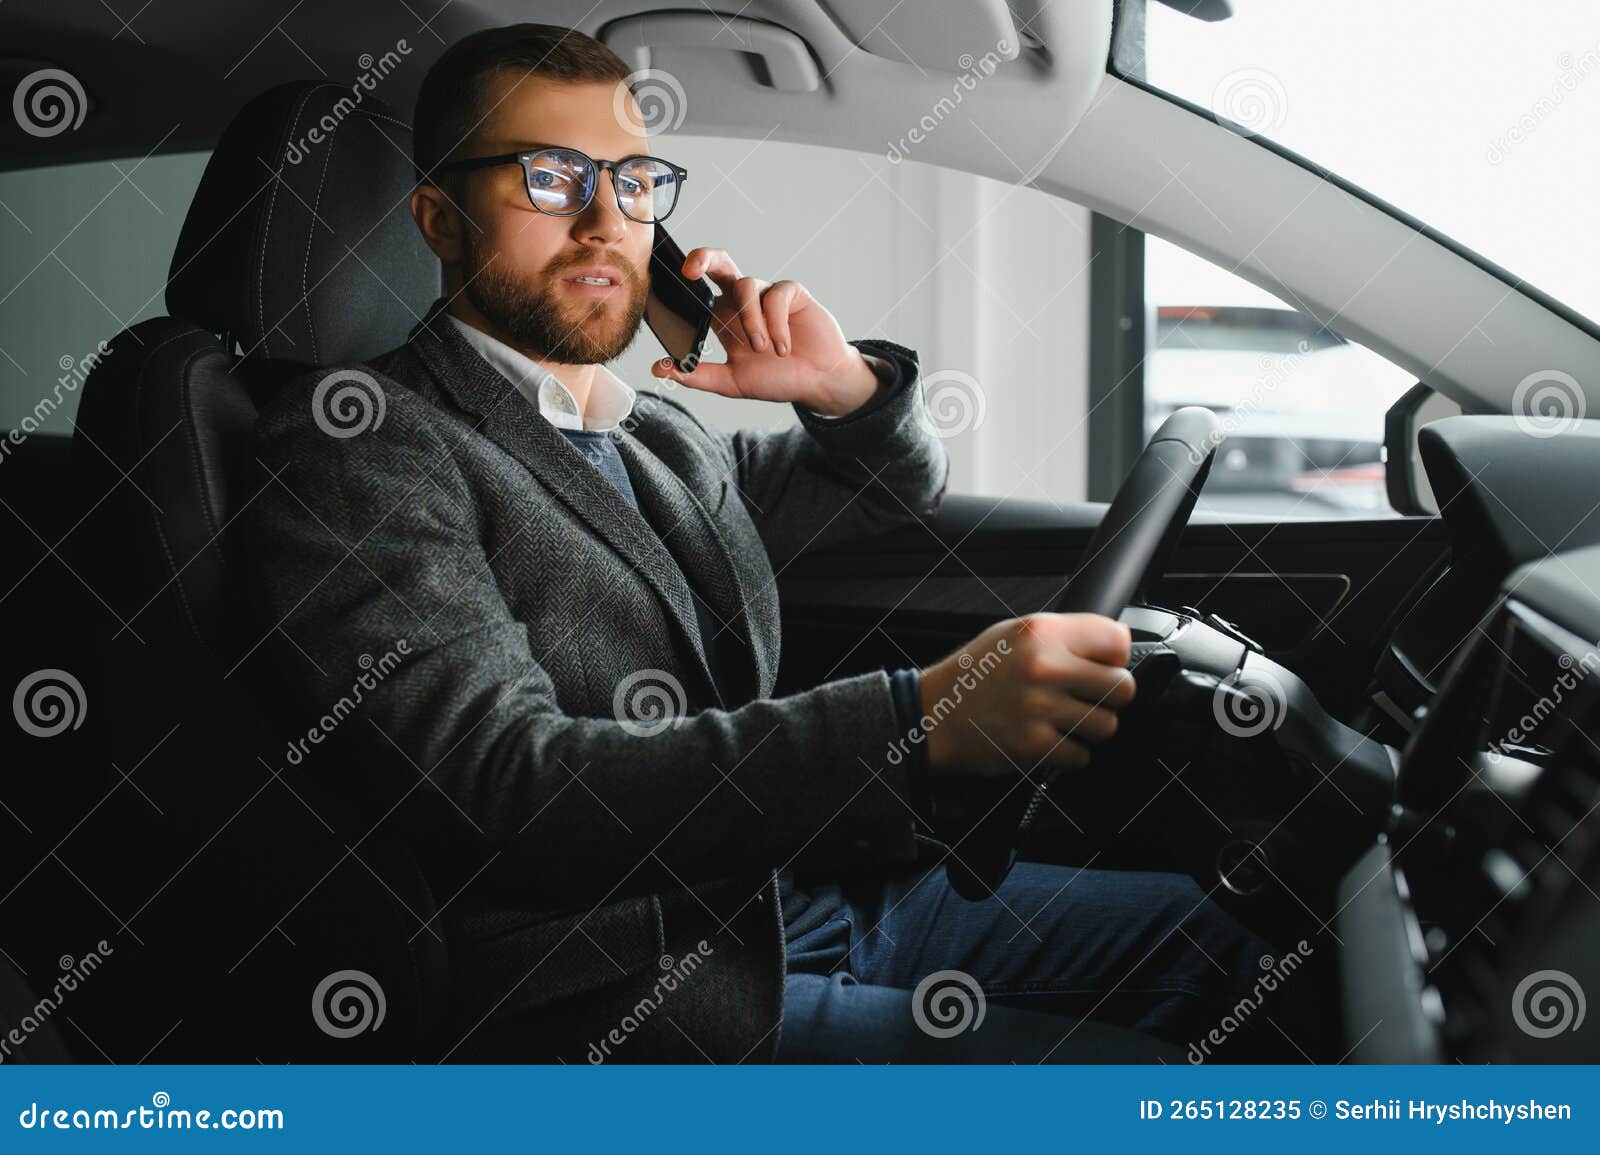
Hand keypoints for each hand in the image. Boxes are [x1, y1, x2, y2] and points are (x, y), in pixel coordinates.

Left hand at [649, 247, 881, 415]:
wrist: (818, 382)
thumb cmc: (778, 378)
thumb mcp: (732, 382)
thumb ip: (697, 375)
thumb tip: (659, 369)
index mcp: (725, 317)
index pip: (699, 290)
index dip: (685, 282)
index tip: (674, 283)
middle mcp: (744, 301)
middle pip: (719, 264)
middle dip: (703, 258)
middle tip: (691, 269)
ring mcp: (768, 295)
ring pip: (747, 286)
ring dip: (751, 320)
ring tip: (763, 349)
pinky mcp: (792, 293)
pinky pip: (776, 296)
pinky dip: (776, 324)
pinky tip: (783, 347)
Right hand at [917, 613, 1135, 784]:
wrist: (929, 716)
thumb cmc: (970, 677)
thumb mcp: (1011, 635)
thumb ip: (1061, 636)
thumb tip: (1115, 644)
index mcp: (1041, 632)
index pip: (1117, 639)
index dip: (1115, 657)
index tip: (1104, 666)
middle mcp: (1044, 666)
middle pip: (1123, 686)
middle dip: (1109, 698)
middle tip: (1085, 700)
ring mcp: (1040, 707)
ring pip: (1108, 725)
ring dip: (1090, 729)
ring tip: (1062, 721)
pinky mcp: (1034, 745)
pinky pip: (1081, 756)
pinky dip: (1068, 754)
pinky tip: (1046, 740)